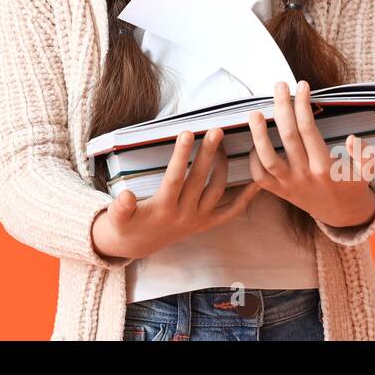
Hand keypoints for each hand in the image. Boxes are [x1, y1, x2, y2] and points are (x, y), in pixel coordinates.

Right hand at [91, 127, 263, 260]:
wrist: (138, 244)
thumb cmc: (125, 224)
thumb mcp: (117, 218)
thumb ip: (120, 207)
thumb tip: (126, 196)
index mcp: (162, 209)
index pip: (174, 178)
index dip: (181, 156)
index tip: (187, 132)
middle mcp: (184, 215)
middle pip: (200, 180)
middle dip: (209, 153)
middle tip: (217, 129)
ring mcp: (198, 220)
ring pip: (217, 191)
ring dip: (223, 166)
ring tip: (223, 141)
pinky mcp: (207, 224)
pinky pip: (231, 211)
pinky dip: (246, 197)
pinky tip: (257, 180)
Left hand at [245, 80, 374, 228]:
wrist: (342, 215)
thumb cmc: (353, 185)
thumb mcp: (366, 172)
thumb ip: (364, 156)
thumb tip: (351, 139)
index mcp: (325, 167)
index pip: (308, 129)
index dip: (303, 105)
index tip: (302, 86)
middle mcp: (305, 175)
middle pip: (288, 136)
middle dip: (282, 107)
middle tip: (279, 86)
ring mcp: (289, 185)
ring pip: (268, 158)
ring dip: (258, 134)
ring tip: (255, 112)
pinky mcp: (280, 192)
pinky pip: (260, 177)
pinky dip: (253, 159)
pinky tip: (256, 140)